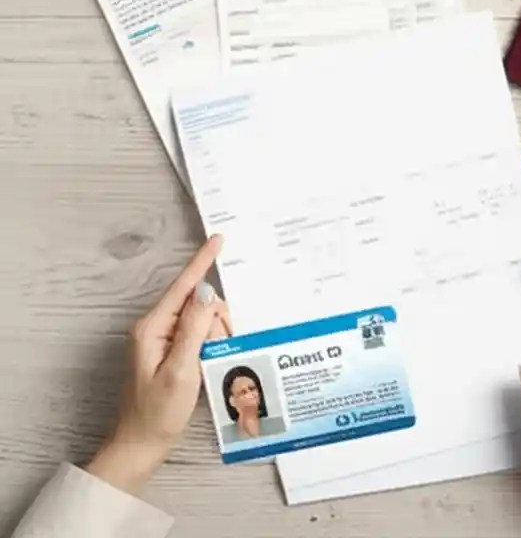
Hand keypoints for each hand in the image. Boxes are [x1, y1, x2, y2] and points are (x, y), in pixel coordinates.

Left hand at [87, 236, 231, 493]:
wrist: (141, 444)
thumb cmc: (158, 412)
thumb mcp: (181, 369)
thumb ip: (194, 329)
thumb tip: (208, 294)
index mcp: (153, 328)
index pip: (183, 287)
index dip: (202, 262)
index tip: (218, 238)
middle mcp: (156, 328)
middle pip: (198, 303)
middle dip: (217, 319)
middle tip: (218, 349)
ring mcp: (163, 340)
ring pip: (203, 319)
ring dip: (216, 335)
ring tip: (211, 363)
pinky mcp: (171, 352)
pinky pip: (199, 335)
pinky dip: (211, 344)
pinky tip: (211, 362)